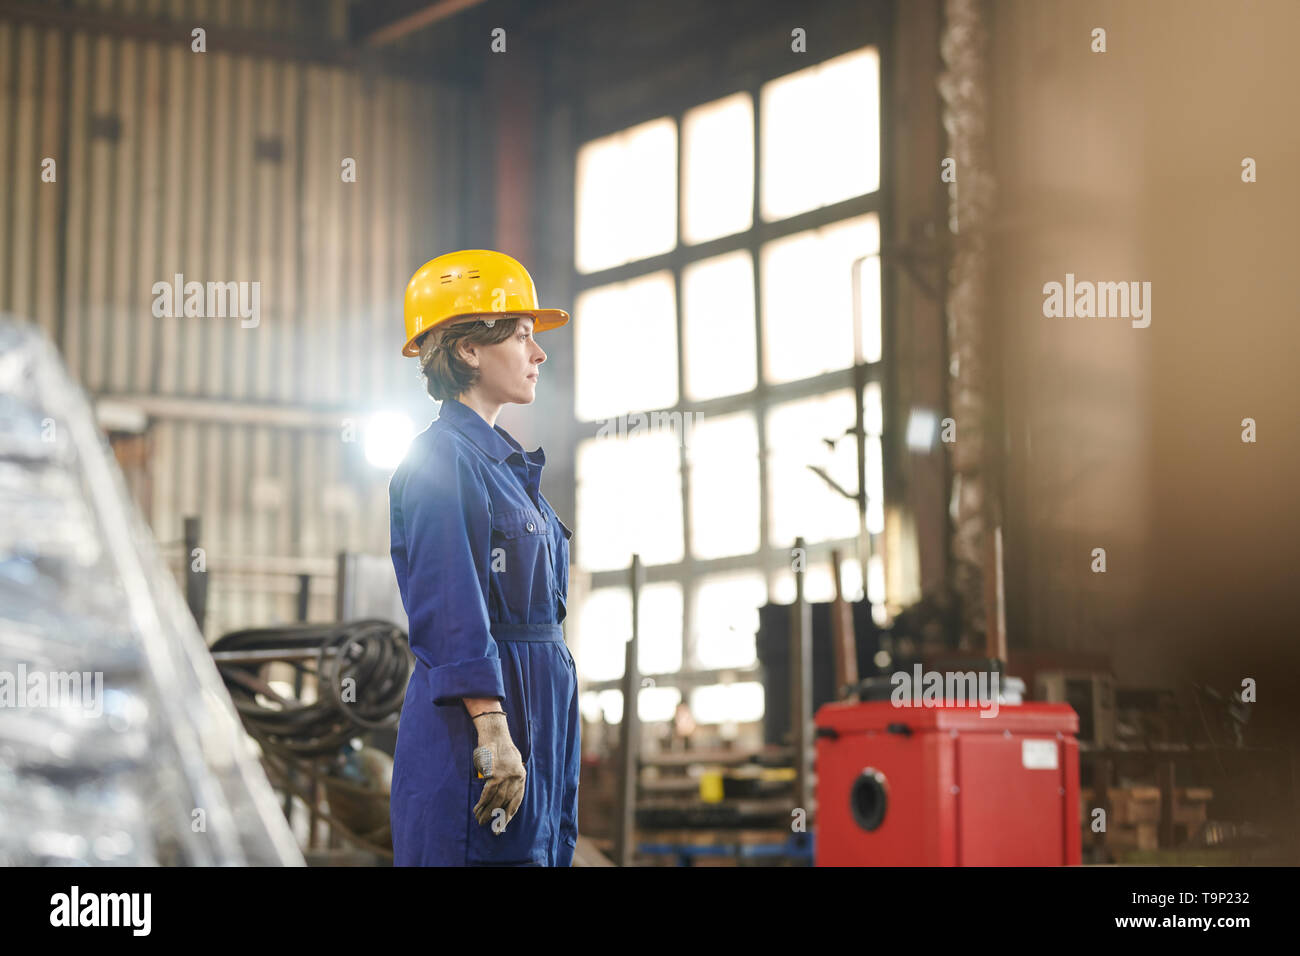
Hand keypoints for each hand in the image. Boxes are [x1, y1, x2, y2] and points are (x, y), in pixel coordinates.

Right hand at [471, 712, 525, 830]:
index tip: (503, 824)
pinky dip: (482, 802)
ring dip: (487, 812)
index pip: (517, 800)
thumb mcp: (511, 763)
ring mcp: (506, 776)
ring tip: (480, 820)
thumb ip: (509, 778)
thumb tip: (502, 796)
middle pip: (505, 802)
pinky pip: (487, 793)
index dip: (509, 814)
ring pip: (496, 800)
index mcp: (521, 776)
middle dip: (497, 817)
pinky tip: (477, 809)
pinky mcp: (495, 774)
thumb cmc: (500, 748)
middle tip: (492, 829)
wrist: (494, 733)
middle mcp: (516, 778)